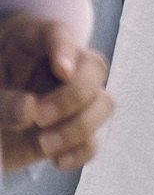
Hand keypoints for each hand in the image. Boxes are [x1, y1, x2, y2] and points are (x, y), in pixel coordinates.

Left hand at [0, 14, 108, 175]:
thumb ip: (2, 100)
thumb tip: (28, 112)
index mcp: (30, 45)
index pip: (56, 34)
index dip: (64, 48)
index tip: (61, 70)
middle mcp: (59, 69)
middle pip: (93, 68)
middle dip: (73, 96)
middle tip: (39, 117)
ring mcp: (69, 101)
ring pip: (103, 103)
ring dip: (79, 127)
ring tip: (42, 143)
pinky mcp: (69, 131)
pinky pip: (94, 140)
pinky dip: (81, 152)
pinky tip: (56, 160)